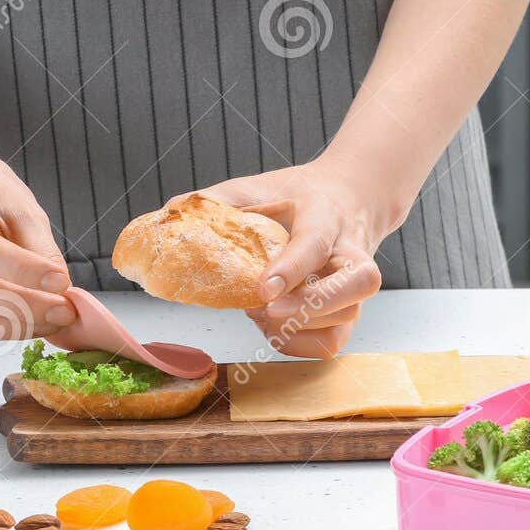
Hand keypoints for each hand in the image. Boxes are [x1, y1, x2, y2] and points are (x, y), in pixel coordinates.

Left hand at [199, 161, 385, 358]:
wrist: (347, 199)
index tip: (262, 288)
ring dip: (296, 326)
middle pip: (357, 285)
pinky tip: (273, 324)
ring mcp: (354, 286)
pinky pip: (331, 342)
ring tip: (261, 310)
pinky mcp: (349, 312)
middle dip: (311, 305)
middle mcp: (352, 252)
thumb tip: (172, 210)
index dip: (291, 268)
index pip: (317, 242)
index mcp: (326, 216)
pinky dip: (296, 343)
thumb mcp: (260, 187)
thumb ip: (220, 199)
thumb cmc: (297, 198)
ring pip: (344, 319)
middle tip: (267, 309)